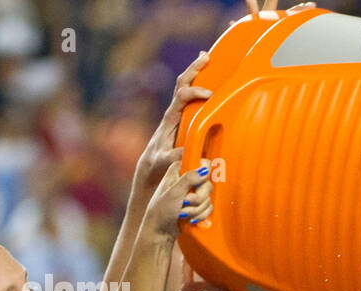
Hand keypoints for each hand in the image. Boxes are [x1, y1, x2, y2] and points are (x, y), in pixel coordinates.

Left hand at [135, 53, 211, 193]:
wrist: (150, 164)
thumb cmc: (157, 163)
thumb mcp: (163, 161)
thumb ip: (173, 156)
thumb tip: (185, 151)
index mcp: (170, 118)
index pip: (181, 97)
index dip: (195, 92)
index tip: (210, 95)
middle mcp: (173, 110)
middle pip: (182, 83)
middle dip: (193, 69)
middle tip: (206, 56)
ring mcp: (178, 112)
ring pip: (185, 85)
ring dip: (196, 71)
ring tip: (206, 56)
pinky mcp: (183, 117)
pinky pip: (190, 96)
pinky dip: (198, 83)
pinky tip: (207, 76)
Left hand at [143, 161, 211, 238]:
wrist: (159, 231)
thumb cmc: (161, 210)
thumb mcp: (174, 192)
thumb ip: (189, 178)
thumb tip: (205, 169)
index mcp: (178, 171)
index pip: (200, 164)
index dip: (203, 174)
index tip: (198, 184)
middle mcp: (187, 181)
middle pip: (207, 184)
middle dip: (199, 198)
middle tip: (186, 202)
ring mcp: (192, 194)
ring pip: (208, 199)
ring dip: (197, 209)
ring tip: (183, 213)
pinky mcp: (197, 206)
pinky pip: (208, 209)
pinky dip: (200, 215)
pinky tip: (190, 219)